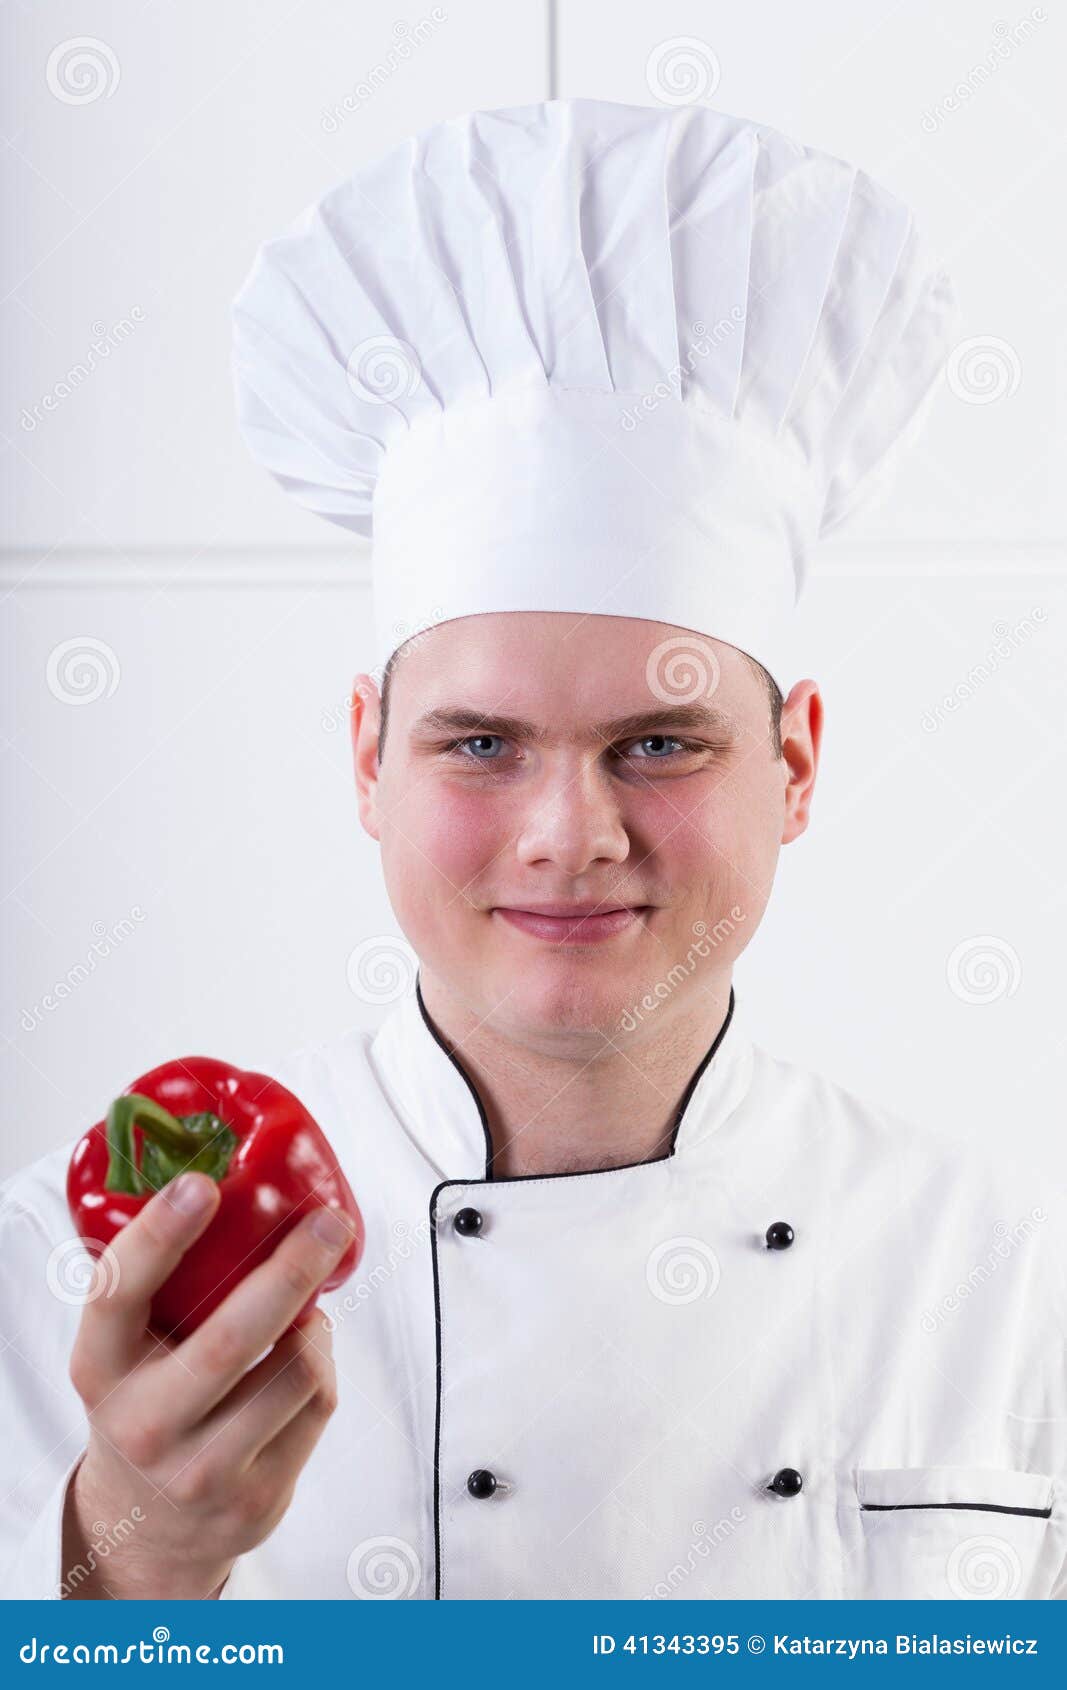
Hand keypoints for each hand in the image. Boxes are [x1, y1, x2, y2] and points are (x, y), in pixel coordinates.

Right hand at [61, 1170, 353, 1598]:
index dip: (159, 1235)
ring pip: (295, 1368)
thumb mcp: (129, 1352)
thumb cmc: (151, 1405)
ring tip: (301, 1315)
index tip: (201, 1184)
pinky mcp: (256, 1497)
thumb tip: (238, 1187)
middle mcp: (144, 1423)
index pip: (119, 1294)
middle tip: (327, 1222)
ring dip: (313, 1326)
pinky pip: (317, 1403)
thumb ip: (163, 1287)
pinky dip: (320, 1367)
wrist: (149, 1530)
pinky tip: (297, 1365)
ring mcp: (201, 1468)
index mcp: (102, 1369)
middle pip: (232, 1338)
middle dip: (291, 1269)